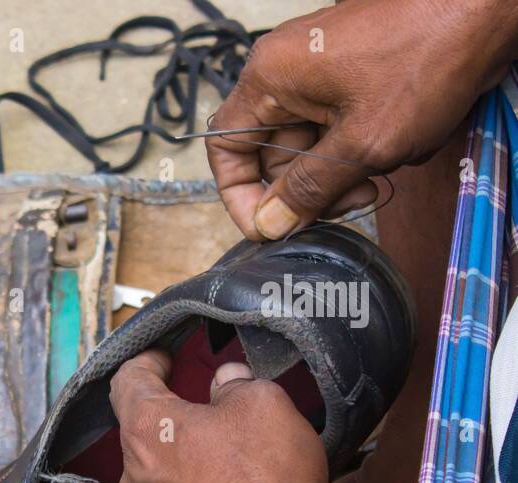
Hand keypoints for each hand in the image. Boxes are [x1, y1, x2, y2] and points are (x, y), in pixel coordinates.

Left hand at [108, 351, 326, 482]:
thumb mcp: (265, 406)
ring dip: (185, 470)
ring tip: (231, 471)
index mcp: (147, 429)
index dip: (145, 363)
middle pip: (144, 436)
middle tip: (210, 416)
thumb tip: (225, 383)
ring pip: (158, 482)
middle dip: (173, 422)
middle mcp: (133, 477)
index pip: (128, 381)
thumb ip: (238, 385)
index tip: (160, 358)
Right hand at [208, 0, 517, 239]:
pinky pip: (335, 125)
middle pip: (269, 152)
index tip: (270, 227)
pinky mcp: (348, 72)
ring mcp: (317, 70)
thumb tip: (270, 223)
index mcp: (270, 79)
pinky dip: (358, 148)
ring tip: (377, 178)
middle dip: (305, 189)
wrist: (489, 8)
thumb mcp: (364, 143)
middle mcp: (284, 70)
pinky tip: (393, 150)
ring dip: (336, 173)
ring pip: (306, 144)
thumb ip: (309, 190)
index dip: (241, 197)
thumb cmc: (430, 55)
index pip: (226, 150)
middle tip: (347, 204)